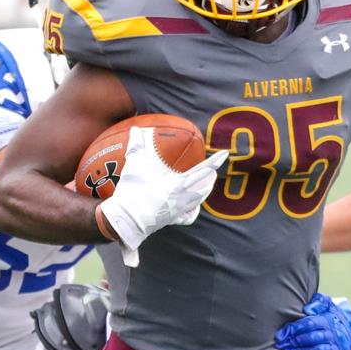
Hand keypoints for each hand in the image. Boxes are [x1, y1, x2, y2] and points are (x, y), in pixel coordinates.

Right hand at [95, 126, 225, 266]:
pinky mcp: (173, 220)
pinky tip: (193, 207)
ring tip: (208, 184)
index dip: (214, 161)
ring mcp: (179, 211)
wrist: (125, 220)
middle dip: (210, 177)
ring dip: (204, 190)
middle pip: (205, 187)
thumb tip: (135, 129)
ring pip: (199, 200)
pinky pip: (189, 216)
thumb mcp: (134, 166)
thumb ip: (136, 145)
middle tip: (213, 170)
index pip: (202, 170)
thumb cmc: (132, 192)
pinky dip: (193, 210)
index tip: (225, 154)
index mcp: (178, 185)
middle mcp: (183, 199)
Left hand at [276, 293, 350, 349]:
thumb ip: (318, 302)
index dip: (294, 329)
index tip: (281, 334)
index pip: (309, 323)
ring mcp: (335, 348)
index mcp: (326, 321)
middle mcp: (331, 335)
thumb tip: (308, 309)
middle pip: (313, 338)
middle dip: (296, 341)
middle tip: (283, 344)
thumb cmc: (332, 320)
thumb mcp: (328, 306)